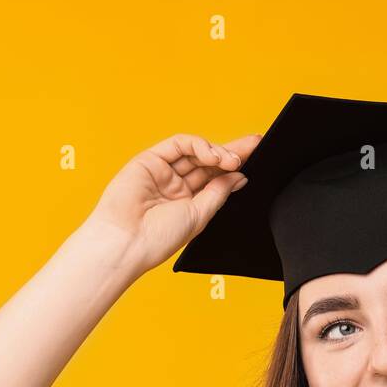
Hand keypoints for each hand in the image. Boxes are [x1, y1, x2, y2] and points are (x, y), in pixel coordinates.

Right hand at [83, 132, 261, 276]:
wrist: (127, 242)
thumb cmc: (159, 237)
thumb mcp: (199, 215)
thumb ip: (218, 193)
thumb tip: (239, 176)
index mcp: (188, 202)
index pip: (216, 178)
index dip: (235, 167)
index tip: (259, 158)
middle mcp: (176, 185)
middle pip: (208, 162)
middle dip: (232, 153)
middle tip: (255, 145)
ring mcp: (163, 171)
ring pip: (195, 151)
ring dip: (218, 151)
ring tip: (234, 159)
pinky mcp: (150, 159)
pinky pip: (179, 144)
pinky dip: (199, 146)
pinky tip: (213, 155)